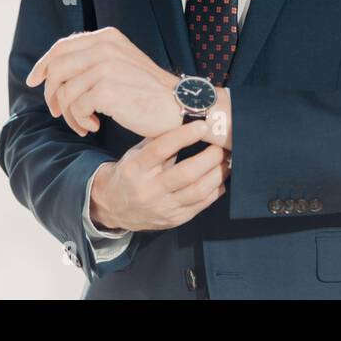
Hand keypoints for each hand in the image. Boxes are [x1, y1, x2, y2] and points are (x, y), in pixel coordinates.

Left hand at [26, 27, 179, 137]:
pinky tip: (94, 126)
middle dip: (51, 93)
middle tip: (58, 112)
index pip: (62, 46)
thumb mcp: (122, 63)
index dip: (43, 65)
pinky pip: (75, 107)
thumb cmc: (148, 91)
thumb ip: (93, 60)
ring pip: (63, 91)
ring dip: (68, 113)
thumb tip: (55, 71)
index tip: (34, 81)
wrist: (178, 105)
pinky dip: (79, 120)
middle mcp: (104, 47)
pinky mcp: (106, 89)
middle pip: (56, 68)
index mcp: (107, 37)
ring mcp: (105, 67)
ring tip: (83, 123)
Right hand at [90, 121, 228, 231]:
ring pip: (197, 191)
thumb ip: (158, 141)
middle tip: (221, 146)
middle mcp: (148, 190)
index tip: (202, 125)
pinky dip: (215, 190)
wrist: (113, 207)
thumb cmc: (129, 173)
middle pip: (185, 174)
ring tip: (227, 161)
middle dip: (209, 158)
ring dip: (217, 174)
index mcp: (135, 168)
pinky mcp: (174, 220)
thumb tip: (187, 120)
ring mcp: (162, 207)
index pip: (161, 149)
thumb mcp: (135, 154)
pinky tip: (221, 178)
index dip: (184, 136)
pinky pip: (201, 205)